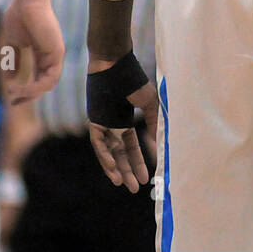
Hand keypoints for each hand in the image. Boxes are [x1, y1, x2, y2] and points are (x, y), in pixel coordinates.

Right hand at [0, 0, 63, 104]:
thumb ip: (14, 62)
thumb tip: (10, 80)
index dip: (26, 91)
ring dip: (31, 93)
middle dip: (29, 96)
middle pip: (44, 85)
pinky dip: (37, 86)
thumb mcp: (14, 45)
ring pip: (48, 84)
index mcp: (43, 55)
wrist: (26, 2)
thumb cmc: (19, 17)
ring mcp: (56, 56)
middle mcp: (51, 57)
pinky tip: (23, 88)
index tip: (11, 98)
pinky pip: (50, 78)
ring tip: (15, 94)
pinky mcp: (57, 54)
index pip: (38, 79)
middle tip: (14, 103)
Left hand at [88, 67, 158, 192]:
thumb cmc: (133, 79)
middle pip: (120, 154)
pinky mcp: (94, 120)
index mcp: (124, 121)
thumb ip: (154, 124)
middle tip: (135, 188)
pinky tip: (112, 168)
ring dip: (115, 169)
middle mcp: (112, 125)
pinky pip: (98, 143)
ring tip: (123, 184)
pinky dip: (105, 156)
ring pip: (108, 152)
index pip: (132, 147)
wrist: (115, 63)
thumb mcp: (150, 104)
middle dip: (128, 171)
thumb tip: (159, 145)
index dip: (140, 161)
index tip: (149, 175)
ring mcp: (102, 123)